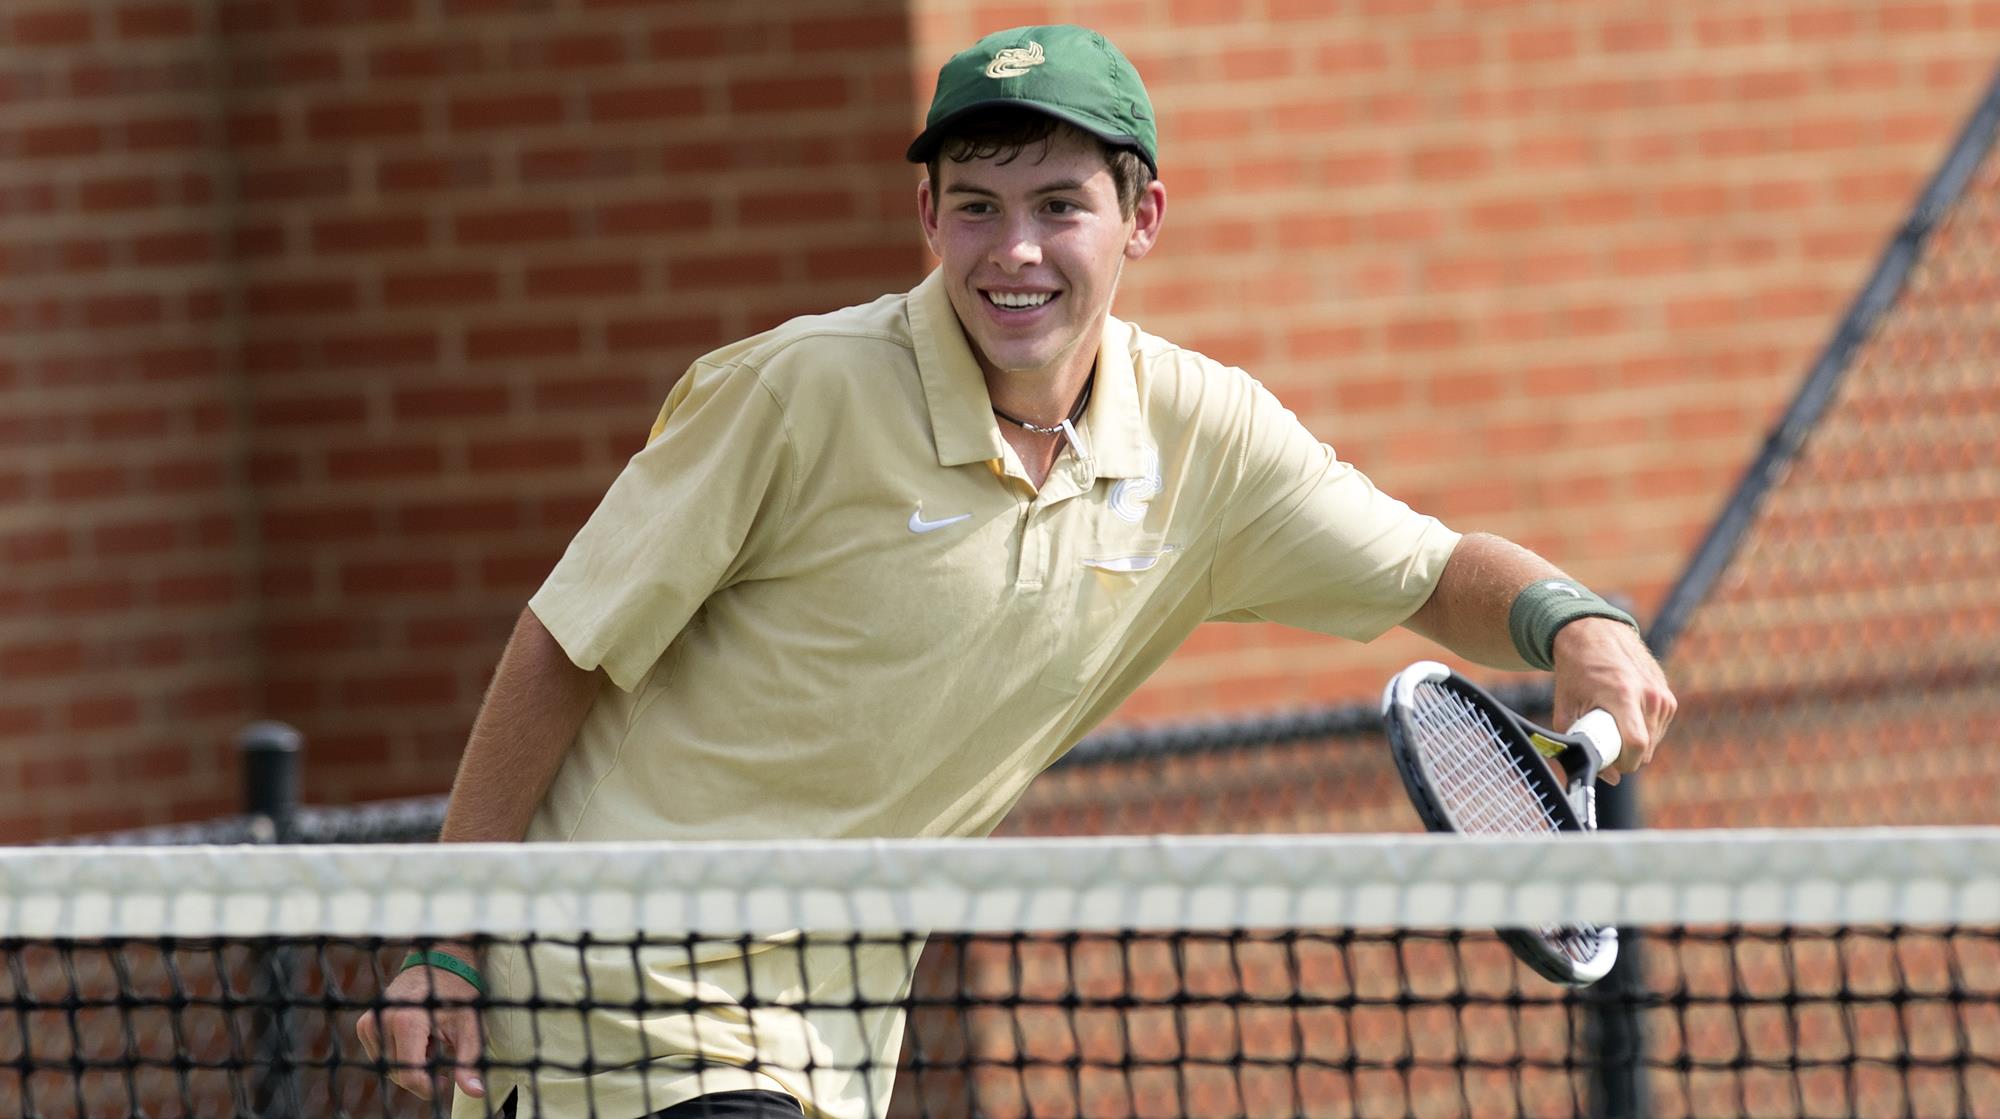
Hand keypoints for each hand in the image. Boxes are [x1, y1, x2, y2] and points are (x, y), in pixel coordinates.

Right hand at [355, 956, 486, 1102]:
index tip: (444, 1083)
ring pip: (389, 1066)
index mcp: (407, 1020)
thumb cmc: (458, 994)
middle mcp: (382, 1020)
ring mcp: (369, 1021)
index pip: (410, 1075)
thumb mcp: (470, 1026)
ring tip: (430, 1038)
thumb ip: (470, 1061)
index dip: (429, 1088)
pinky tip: (416, 1035)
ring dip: (411, 1062)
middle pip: (398, 1073)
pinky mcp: (365, 1023)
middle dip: (422, 1072)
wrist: (439, 961)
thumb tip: (476, 1092)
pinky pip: (381, 1055)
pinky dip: (400, 1053)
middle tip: (442, 1050)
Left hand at [1550, 618, 1675, 783]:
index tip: (1609, 764)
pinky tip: (1624, 717)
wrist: (1595, 633)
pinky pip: (1659, 729)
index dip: (1623, 764)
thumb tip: (1609, 778)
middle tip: (1602, 743)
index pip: (1637, 745)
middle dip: (1625, 757)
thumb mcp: (1566, 707)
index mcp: (1623, 695)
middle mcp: (1649, 695)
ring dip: (1634, 744)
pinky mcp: (1668, 696)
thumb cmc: (1575, 672)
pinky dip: (1643, 731)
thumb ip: (1579, 743)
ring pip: (1654, 741)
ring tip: (1610, 725)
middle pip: (1646, 749)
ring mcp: (1663, 695)